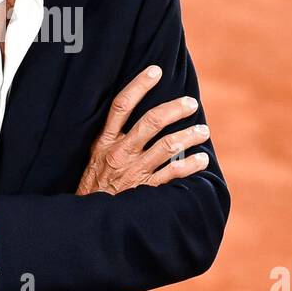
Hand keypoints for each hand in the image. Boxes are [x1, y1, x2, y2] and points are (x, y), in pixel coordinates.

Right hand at [75, 66, 210, 195]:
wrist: (88, 219)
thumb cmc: (93, 185)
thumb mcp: (95, 157)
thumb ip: (113, 138)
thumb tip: (136, 116)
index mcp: (104, 141)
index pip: (121, 105)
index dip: (139, 85)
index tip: (155, 70)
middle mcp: (119, 152)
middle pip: (151, 122)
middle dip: (174, 109)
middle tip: (190, 103)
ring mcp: (133, 170)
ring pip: (167, 146)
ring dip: (189, 136)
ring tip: (203, 130)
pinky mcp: (144, 190)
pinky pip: (172, 173)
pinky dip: (190, 165)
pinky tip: (201, 160)